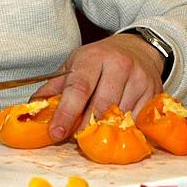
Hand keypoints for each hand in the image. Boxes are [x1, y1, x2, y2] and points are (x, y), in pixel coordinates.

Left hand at [29, 32, 164, 142]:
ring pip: (119, 115)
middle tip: (76, 138)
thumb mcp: (75, 65)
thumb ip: (55, 87)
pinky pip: (136, 119)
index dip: (66, 113)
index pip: (78, 88)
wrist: (138, 48)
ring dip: (105, 129)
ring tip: (96, 131)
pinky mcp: (153, 92)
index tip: (56, 133)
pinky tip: (117, 126)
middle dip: (85, 127)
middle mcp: (118, 65)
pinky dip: (124, 128)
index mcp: (94, 57)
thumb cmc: (102, 59)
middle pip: (100, 106)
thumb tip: (33, 108)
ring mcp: (139, 79)